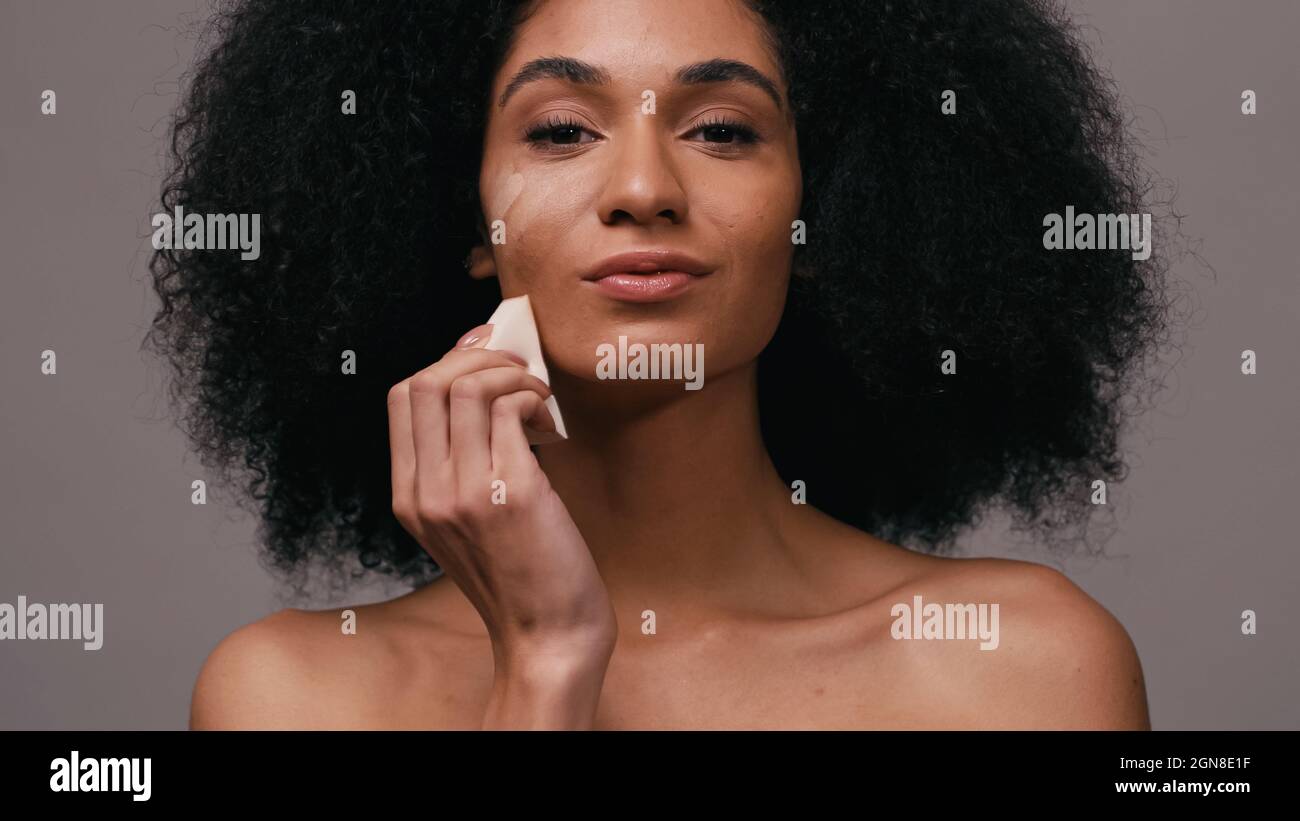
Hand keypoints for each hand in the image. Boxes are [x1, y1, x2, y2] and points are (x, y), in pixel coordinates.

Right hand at [387, 323, 616, 683]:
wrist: (548, 637)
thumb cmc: (521, 574)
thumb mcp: (466, 521)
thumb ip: (460, 465)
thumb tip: (483, 386)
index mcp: (409, 498)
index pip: (402, 398)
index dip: (445, 362)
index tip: (485, 356)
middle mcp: (426, 494)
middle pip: (426, 382)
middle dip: (477, 359)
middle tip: (518, 373)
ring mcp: (463, 494)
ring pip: (467, 387)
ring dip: (511, 375)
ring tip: (537, 399)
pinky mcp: (510, 494)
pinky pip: (509, 410)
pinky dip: (533, 399)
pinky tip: (549, 425)